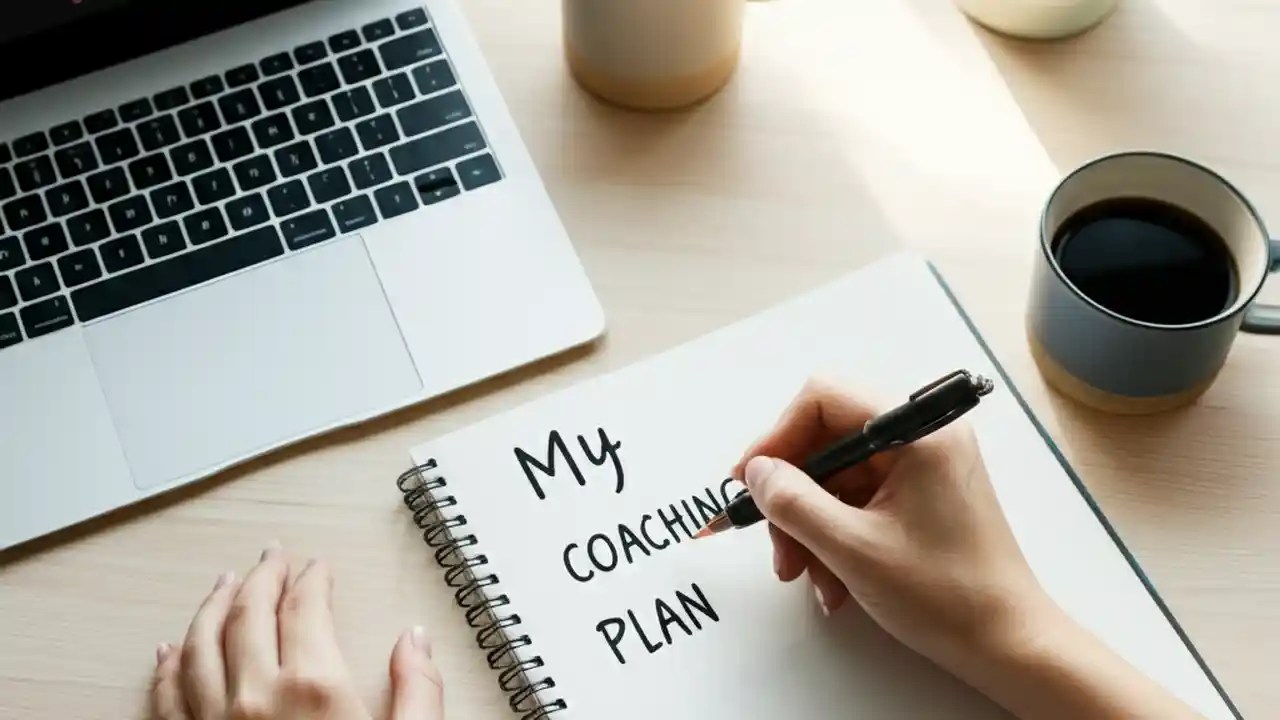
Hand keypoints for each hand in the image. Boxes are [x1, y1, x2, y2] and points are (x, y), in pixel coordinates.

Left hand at [151, 544, 443, 719]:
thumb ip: (418, 691)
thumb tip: (415, 642)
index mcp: (314, 687)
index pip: (305, 606)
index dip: (312, 577)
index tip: (318, 567)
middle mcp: (254, 697)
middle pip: (247, 611)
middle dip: (261, 576)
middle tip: (272, 558)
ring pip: (199, 643)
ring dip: (211, 605)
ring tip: (223, 584)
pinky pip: (166, 695)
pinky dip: (167, 664)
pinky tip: (170, 650)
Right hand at [733, 377, 1043, 673]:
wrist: (1008, 644)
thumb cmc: (948, 595)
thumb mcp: (853, 549)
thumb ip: (794, 503)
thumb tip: (758, 473)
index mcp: (919, 432)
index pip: (824, 398)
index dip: (777, 436)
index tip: (751, 480)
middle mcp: (923, 436)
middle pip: (827, 440)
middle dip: (793, 494)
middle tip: (775, 540)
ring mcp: (923, 466)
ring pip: (836, 477)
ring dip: (810, 526)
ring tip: (805, 574)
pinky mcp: (920, 495)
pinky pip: (857, 501)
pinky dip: (834, 537)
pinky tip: (832, 581)